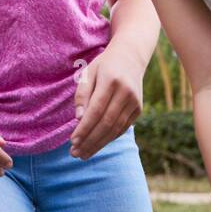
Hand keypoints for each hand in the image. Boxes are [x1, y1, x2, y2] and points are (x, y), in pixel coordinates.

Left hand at [70, 41, 144, 158]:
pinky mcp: (138, 109)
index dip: (85, 128)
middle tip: (75, 153)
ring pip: (116, 129)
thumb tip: (79, 119)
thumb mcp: (88, 73)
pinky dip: (109, 138)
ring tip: (83, 154)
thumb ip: (82, 95)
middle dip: (90, 140)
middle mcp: (126, 92)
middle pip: (107, 123)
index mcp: (111, 80)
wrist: (130, 57)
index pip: (96, 110)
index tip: (72, 141)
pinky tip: (96, 145)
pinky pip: (122, 128)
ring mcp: (135, 101)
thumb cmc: (103, 66)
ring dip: (99, 144)